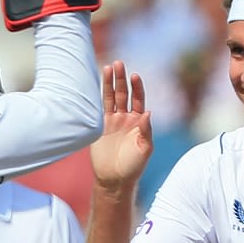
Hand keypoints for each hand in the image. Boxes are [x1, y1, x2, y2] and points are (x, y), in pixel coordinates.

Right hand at [91, 60, 152, 190]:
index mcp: (139, 122)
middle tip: (119, 63)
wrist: (114, 180)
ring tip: (108, 67)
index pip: (138, 99)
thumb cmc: (133, 166)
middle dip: (121, 79)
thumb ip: (146, 131)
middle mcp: (126, 118)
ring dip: (109, 82)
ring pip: (110, 97)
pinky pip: (99, 107)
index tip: (134, 76)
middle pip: (123, 93)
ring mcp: (112, 121)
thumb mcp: (144, 149)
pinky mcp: (99, 126)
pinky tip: (95, 82)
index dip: (136, 87)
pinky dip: (97, 95)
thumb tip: (148, 112)